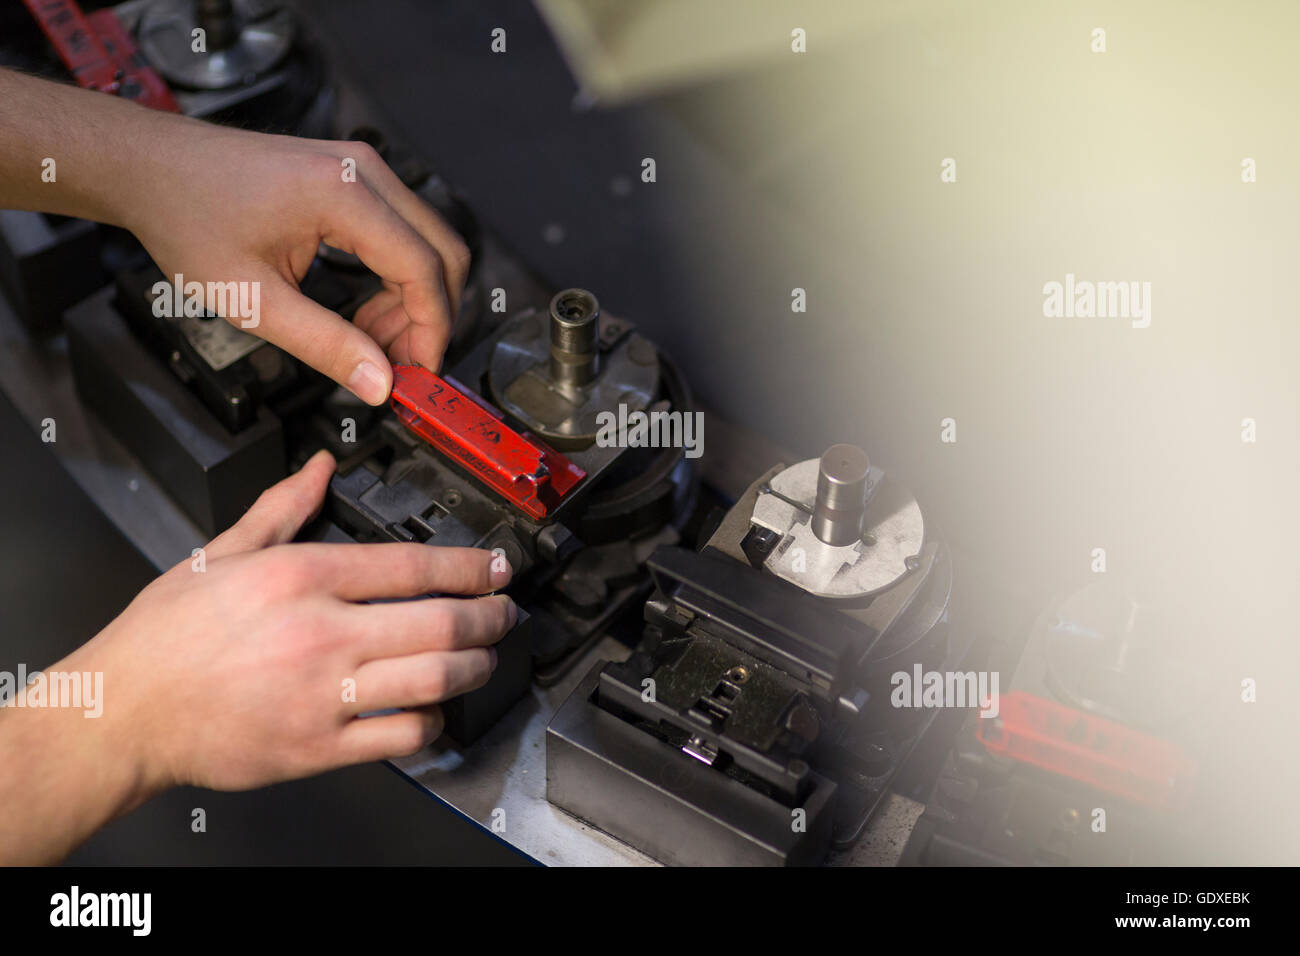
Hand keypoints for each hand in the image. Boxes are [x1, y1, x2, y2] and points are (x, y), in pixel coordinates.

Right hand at [65, 450, 514, 793]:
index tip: (497, 569)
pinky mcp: (318, 747)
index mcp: (300, 577)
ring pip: (434, 678)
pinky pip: (400, 735)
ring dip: (475, 667)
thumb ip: (281, 507)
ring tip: (485, 657)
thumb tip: (320, 466)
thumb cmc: (165, 637)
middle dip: (491, 618)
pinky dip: (431, 721)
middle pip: (441, 622)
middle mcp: (320, 633)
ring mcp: (323, 695)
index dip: (472, 566)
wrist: (122, 713)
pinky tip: (433, 708)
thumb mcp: (221, 553)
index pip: (413, 565)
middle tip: (506, 614)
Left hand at [123, 119, 469, 403]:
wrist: (151, 168)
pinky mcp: (354, 177)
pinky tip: (364, 312)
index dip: (432, 330)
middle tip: (400, 364)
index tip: (420, 373)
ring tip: (371, 342)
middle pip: (443, 252)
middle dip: (432, 317)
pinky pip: (403, 233)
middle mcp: (364, 171)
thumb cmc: (186, 216)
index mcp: (343, 194)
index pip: (423, 268)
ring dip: (414, 301)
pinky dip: (397, 279)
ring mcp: (362, 169)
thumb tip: (378, 383)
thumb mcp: (252, 300)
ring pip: (428, 244)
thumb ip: (324, 345)